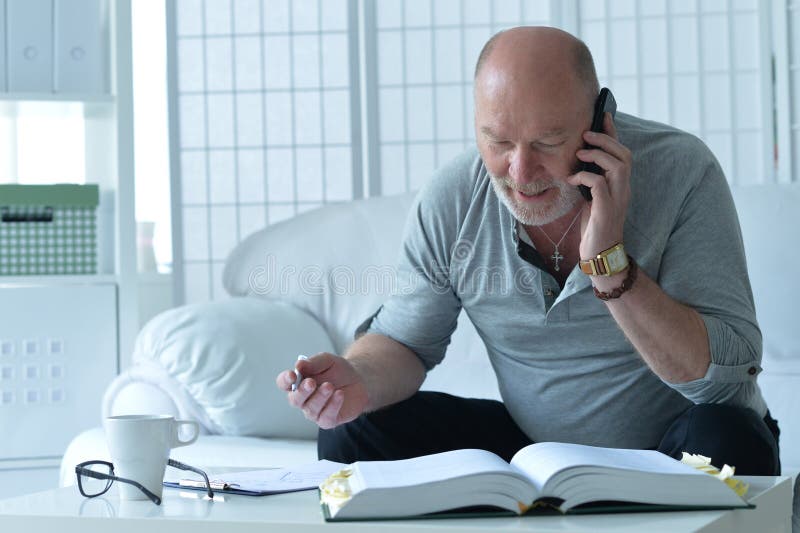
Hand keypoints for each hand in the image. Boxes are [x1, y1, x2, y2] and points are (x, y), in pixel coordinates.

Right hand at [275, 352, 368, 429]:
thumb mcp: (327, 361)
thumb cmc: (338, 370)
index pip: (284, 383)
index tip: (292, 375)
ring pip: (311, 409)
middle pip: (295, 399)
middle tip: (312, 382)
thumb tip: (298, 365)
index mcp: (298, 382)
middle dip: (302, 391)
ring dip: (320, 397)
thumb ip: (313, 363)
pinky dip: (332, 405)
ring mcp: (315, 411)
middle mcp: (303, 399)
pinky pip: (326, 417)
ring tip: (330, 386)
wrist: (359, 379)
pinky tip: (339, 394)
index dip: (285, 380)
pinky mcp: (328, 420)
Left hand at [567, 112, 631, 258]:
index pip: (622, 153)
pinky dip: (585, 177)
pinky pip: (599, 185)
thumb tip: (577, 164)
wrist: (600, 254)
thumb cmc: (594, 227)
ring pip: (618, 166)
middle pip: (625, 155)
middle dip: (606, 140)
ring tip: (579, 154)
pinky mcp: (607, 210)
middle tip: (586, 134)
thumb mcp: (591, 198)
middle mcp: (623, 189)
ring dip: (597, 156)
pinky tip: (572, 179)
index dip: (613, 134)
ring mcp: (617, 200)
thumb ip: (590, 181)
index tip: (602, 116)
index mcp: (620, 185)